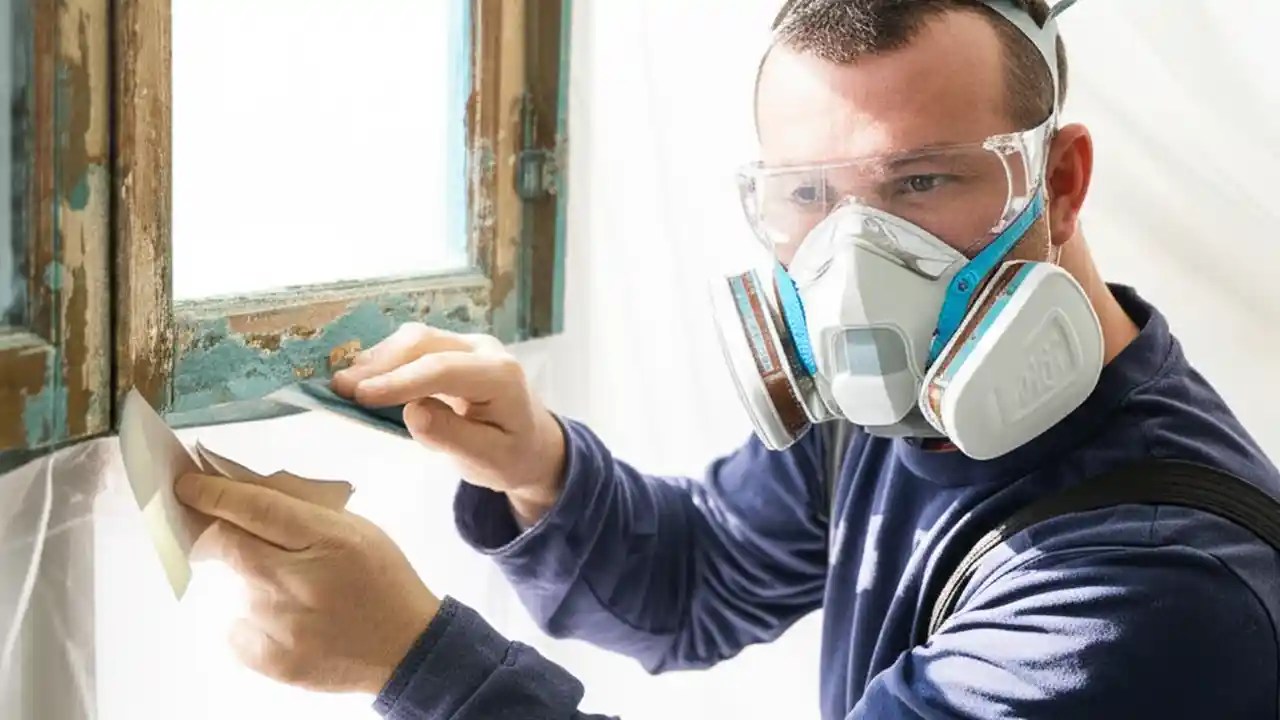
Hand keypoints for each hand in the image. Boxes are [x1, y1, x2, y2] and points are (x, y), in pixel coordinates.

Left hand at [176, 473, 440, 694]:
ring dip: (247, 581)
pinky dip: (249, 619)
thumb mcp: (356, 529)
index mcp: (329, 540)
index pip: (255, 508)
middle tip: (219, 532)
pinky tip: (287, 622)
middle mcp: (299, 581)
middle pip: (224, 546)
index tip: (187, 484)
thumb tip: (243, 488)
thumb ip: (302, 509)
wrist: (406, 647)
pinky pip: (233, 627)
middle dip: (211, 533)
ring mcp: (282, 625)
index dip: (214, 493)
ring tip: (290, 592)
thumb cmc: (381, 580)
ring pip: (232, 587)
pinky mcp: (270, 660)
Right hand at [331, 323, 566, 525]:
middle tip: (340, 388)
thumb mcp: (487, 460)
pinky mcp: (452, 348)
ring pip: (416, 338)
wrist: (532, 443)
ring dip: (378, 358)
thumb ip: (452, 437)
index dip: (399, 381)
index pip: (443, 370)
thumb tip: (414, 412)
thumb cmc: (510, 456)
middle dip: (380, 364)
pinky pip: (416, 345)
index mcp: (501, 377)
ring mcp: (469, 344)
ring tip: (344, 383)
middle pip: (425, 344)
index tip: (360, 396)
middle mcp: (485, 350)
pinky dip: (386, 358)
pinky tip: (362, 375)